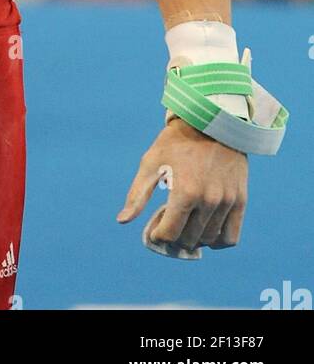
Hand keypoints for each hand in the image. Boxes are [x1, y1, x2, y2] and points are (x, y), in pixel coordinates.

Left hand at [117, 115, 247, 251]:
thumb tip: (122, 221)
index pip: (170, 233)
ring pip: (209, 239)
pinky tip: (206, 234)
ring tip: (185, 226)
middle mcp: (208, 200)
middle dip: (174, 237)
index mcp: (185, 193)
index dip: (159, 236)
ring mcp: (226, 202)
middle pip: (189, 239)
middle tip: (169, 225)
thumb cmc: (175, 142)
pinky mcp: (240, 200)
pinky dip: (218, 242)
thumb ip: (137, 195)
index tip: (155, 230)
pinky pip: (231, 237)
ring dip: (194, 239)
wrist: (210, 122)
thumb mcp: (151, 163)